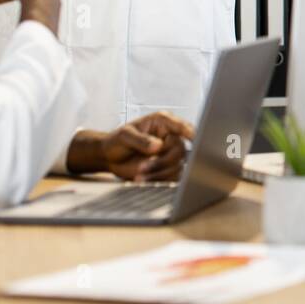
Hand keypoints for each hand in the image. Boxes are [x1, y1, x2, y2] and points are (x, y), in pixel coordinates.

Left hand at [68, 112, 195, 181]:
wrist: (110, 158)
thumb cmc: (117, 141)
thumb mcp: (125, 136)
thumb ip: (141, 140)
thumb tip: (158, 146)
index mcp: (163, 123)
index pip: (181, 126)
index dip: (190, 133)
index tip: (194, 138)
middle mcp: (169, 137)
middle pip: (180, 151)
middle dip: (163, 162)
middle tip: (143, 167)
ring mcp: (169, 153)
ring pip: (177, 166)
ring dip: (159, 173)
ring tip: (140, 176)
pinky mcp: (166, 168)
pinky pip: (172, 176)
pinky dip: (159, 180)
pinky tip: (144, 180)